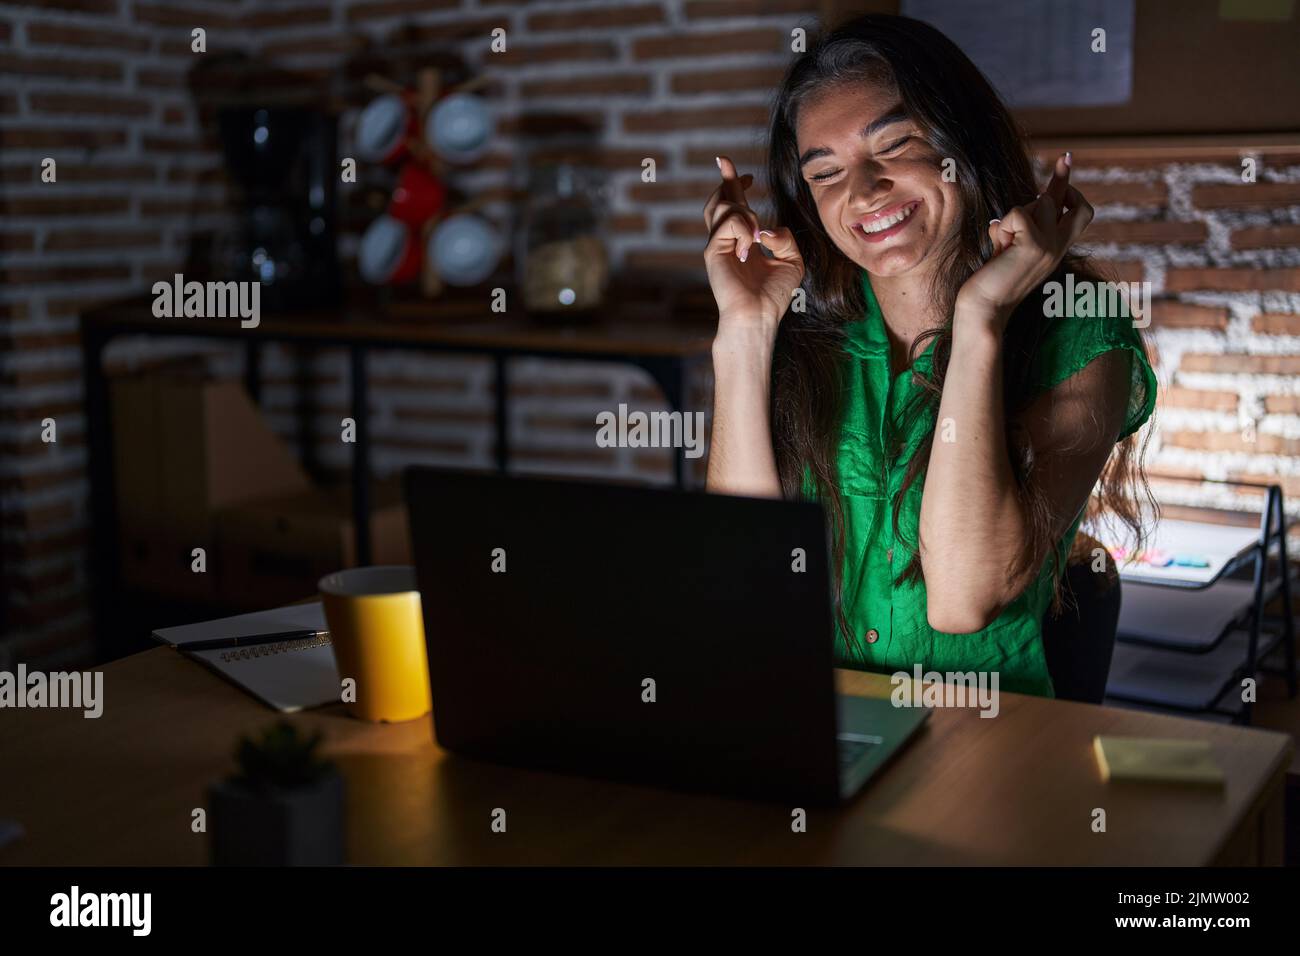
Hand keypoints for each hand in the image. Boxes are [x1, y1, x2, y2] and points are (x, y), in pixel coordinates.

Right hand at [703, 156, 804, 333]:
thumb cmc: (773, 295)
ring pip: (723, 206)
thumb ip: (785, 238)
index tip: (747, 175)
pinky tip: (750, 248)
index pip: (734, 206)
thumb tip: (768, 228)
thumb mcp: (792, 261)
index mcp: (743, 241)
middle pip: (720, 200)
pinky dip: (743, 229)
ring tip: (757, 236)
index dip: (736, 185)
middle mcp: (727, 240)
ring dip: (745, 213)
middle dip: (726, 179)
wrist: (758, 316)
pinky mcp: (712, 250)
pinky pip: (728, 221)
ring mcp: (717, 244)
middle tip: (725, 161)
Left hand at [954, 153, 1093, 327]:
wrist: (984, 309)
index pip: (1079, 212)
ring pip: (1038, 204)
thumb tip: (1038, 196)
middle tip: (1062, 163)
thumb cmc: (991, 280)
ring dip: (1013, 217)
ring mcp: (1050, 246)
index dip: (1071, 187)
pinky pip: (1016, 214)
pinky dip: (1002, 226)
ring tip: (1003, 245)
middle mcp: (1059, 247)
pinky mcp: (1034, 245)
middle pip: (1074, 203)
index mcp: (1056, 249)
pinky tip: (998, 248)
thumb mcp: (1014, 247)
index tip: (1064, 161)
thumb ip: (1026, 225)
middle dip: (1060, 183)